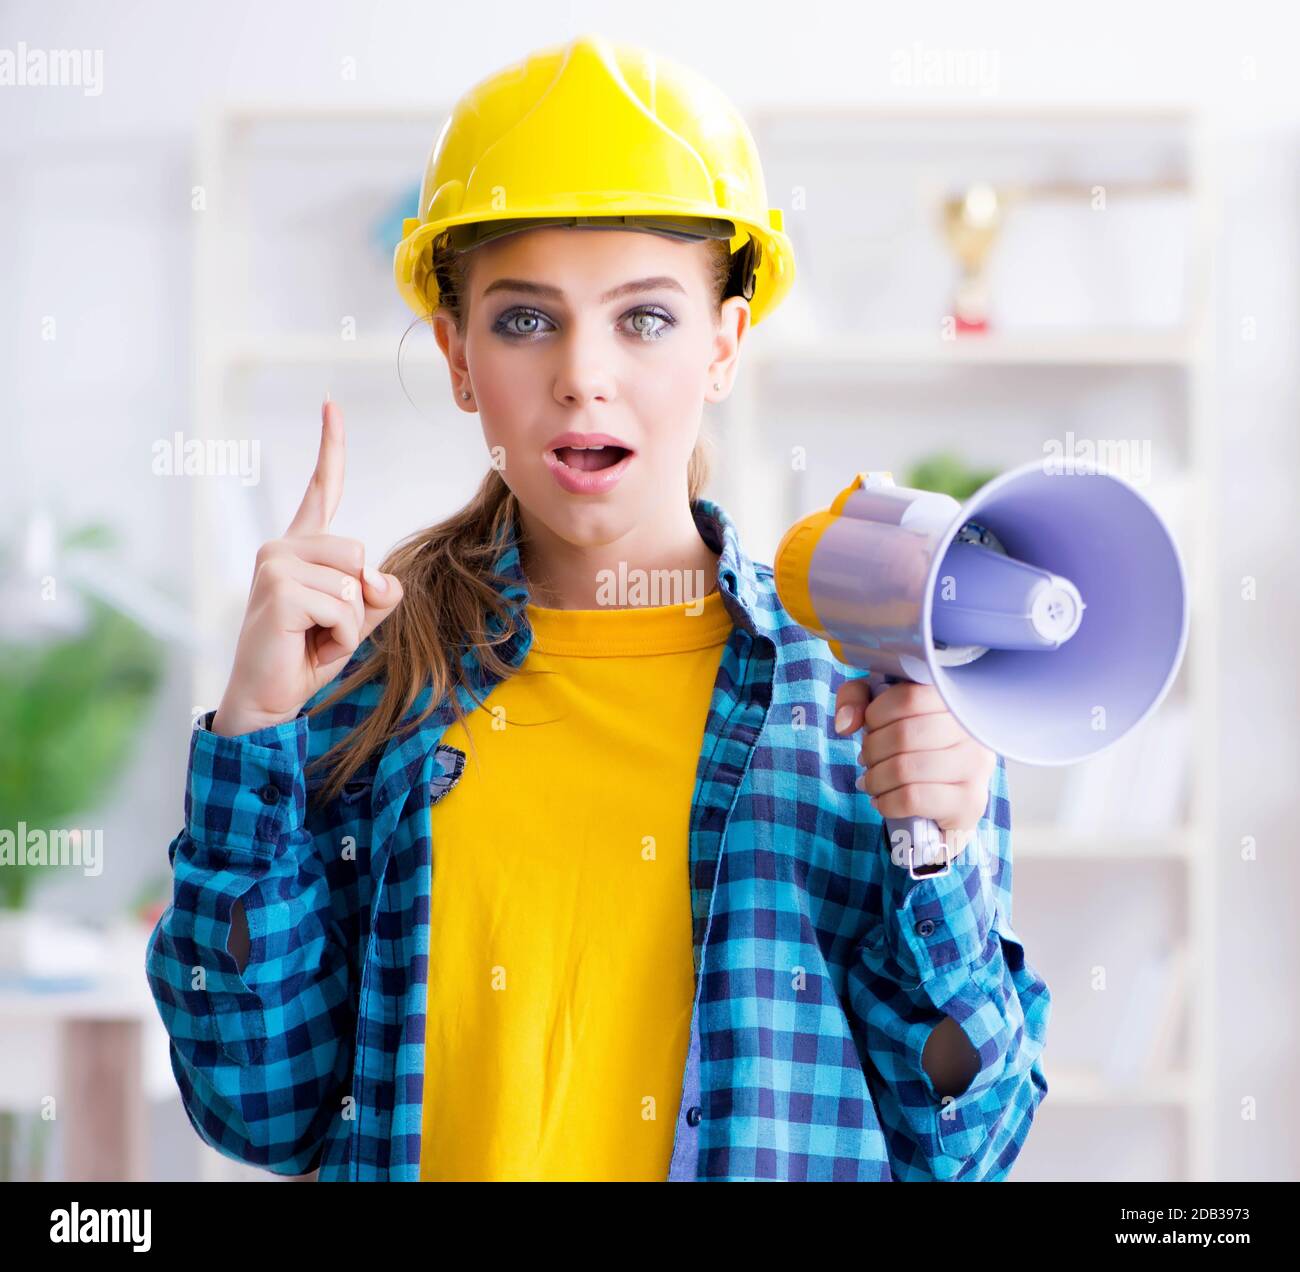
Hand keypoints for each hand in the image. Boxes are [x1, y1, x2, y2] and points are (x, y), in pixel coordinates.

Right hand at [211, 398, 404, 736]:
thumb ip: (379, 592)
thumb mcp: (357, 619)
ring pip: (355, 584)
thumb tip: (379, 581)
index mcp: (301, 547)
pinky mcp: (278, 589)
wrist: (268, 697)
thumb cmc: (307, 654)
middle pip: (360, 553)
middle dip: (360, 603)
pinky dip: (340, 637)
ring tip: (314, 637)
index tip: (331, 404)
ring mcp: (275, 563)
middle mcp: (283, 546)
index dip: (330, 447)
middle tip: (324, 628)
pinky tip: (308, 645)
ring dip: (350, 624)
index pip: (321, 488)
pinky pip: (345, 607)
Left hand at [834, 679, 995, 858]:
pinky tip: (884, 801)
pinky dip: (886, 802)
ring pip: (905, 769)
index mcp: (953, 699)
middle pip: (904, 735)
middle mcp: (972, 729)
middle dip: (872, 750)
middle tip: (867, 759)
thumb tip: (846, 724)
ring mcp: (976, 766)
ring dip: (876, 779)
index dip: (877, 714)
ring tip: (873, 781)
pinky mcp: (969, 802)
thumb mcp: (880, 710)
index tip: (871, 727)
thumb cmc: (910, 747)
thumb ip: (856, 697)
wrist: (942, 800)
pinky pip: (913, 798)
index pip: (909, 696)